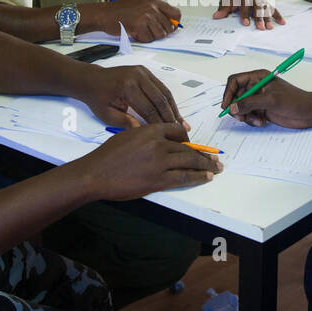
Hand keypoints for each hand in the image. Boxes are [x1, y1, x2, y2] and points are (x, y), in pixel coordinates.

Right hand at [76, 123, 220, 199]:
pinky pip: (183, 177)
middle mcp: (157, 144)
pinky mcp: (158, 180)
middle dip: (203, 154)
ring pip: (189, 161)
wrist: (95, 173)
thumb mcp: (125, 135)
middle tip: (214, 157)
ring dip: (205, 165)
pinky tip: (206, 177)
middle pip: (186, 147)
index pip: (177, 130)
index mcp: (149, 131)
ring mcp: (159, 162)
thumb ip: (143, 135)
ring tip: (216, 168)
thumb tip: (154, 138)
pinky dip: (197, 177)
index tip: (194, 144)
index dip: (188, 138)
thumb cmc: (106, 156)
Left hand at [79, 63, 181, 126]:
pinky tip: (174, 112)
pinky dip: (168, 100)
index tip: (166, 136)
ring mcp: (143, 72)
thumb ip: (126, 123)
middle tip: (179, 131)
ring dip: (173, 108)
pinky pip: (161, 87)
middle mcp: (137, 76)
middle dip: (170, 117)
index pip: (148, 108)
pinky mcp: (146, 72)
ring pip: (164, 92)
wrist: (92, 80)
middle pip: (160, 99)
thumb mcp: (107, 115)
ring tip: (181, 123)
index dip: (158, 123)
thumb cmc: (98, 98)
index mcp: (127, 87)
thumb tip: (146, 132)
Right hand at [96, 0, 181, 42]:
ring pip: (160, 35)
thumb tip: (170, 24)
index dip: (174, 24)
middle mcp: (152, 8)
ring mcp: (146, 16)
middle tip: (149, 31)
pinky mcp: (139, 25)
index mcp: (154, 2)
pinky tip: (135, 33)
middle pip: (169, 27)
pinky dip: (142, 39)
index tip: (170, 28)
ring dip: (150, 36)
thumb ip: (156, 13)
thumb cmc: (119, 11)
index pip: (176, 13)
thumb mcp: (141, 7)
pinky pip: (148, 39)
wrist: (104, 14)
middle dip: (160, 33)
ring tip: (141, 31)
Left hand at [213, 0, 284, 29]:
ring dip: (268, 18)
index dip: (245, 14)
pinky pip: (272, 8)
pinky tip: (282, 22)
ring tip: (270, 27)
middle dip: (259, 18)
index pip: (244, 4)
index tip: (246, 23)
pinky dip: (277, 15)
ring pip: (265, 7)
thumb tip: (216, 17)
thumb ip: (223, 8)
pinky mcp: (265, 1)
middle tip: (260, 28)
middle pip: (257, 7)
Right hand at [220, 70, 311, 127]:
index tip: (226, 106)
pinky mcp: (261, 109)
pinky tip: (262, 121)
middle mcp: (256, 87)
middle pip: (235, 96)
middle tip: (241, 117)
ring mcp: (258, 99)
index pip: (235, 81)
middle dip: (236, 108)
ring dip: (245, 116)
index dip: (228, 93)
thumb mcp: (271, 100)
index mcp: (258, 77)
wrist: (308, 113)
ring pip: (240, 107)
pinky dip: (251, 120)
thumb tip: (232, 107)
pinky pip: (248, 115)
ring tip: (256, 120)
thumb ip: (250, 103)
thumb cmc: (295, 101)